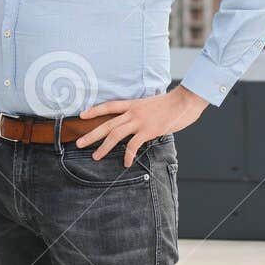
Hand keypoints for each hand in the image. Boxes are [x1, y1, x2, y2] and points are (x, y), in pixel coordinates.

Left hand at [75, 84, 208, 165]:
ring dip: (103, 147)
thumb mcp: (152, 105)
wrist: (184, 101)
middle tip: (79, 143)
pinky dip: (128, 155)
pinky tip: (126, 163)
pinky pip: (133, 145)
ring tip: (95, 156)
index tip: (81, 115)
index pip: (109, 106)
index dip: (94, 110)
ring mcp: (140, 121)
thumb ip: (143, 113)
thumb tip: (140, 123)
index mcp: (133, 104)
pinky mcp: (148, 130)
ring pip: (115, 135)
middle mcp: (133, 112)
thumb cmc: (172, 104)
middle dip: (92, 134)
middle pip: (107, 124)